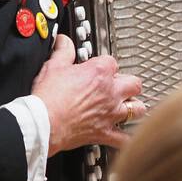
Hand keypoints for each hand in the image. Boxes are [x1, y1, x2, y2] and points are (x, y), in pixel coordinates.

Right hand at [32, 35, 145, 155]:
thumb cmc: (49, 97)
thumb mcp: (53, 66)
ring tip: (127, 107)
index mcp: (99, 72)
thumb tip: (64, 41)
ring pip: (137, 109)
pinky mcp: (105, 133)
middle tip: (120, 86)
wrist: (44, 122)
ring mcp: (110, 113)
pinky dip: (126, 138)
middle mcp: (110, 92)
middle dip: (129, 84)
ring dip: (134, 107)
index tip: (99, 68)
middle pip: (134, 84)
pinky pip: (124, 139)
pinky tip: (125, 136)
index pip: (112, 62)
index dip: (105, 65)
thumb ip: (63, 51)